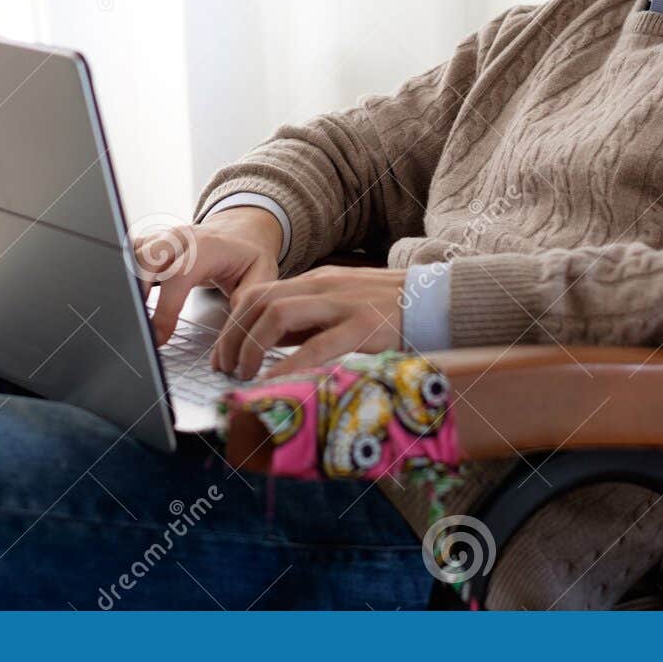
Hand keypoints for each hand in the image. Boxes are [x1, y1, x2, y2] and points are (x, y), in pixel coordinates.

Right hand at [133, 207, 281, 345]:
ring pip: (132, 258)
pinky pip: (128, 256)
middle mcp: (180, 238)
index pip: (178, 276)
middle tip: (137, 329)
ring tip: (130, 319)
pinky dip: (124, 276)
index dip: (165, 309)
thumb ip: (248, 298)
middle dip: (136, 296)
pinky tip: (127, 300)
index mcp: (206, 247)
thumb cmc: (248, 255)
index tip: (159, 337)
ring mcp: (162, 238)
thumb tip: (234, 326)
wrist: (239, 229)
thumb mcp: (261, 275)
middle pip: (145, 262)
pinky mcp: (150, 243)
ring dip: (128, 287)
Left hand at [212, 265, 406, 380]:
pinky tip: (274, 380)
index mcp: (316, 281)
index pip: (258, 294)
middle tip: (224, 369)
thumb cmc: (389, 312)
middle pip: (258, 302)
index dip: (232, 324)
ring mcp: (343, 303)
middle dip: (233, 337)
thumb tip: (268, 348)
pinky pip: (315, 345)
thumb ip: (308, 324)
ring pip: (277, 315)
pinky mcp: (364, 326)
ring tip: (245, 375)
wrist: (439, 302)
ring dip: (251, 347)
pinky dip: (288, 364)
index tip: (223, 354)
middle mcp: (323, 285)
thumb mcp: (340, 309)